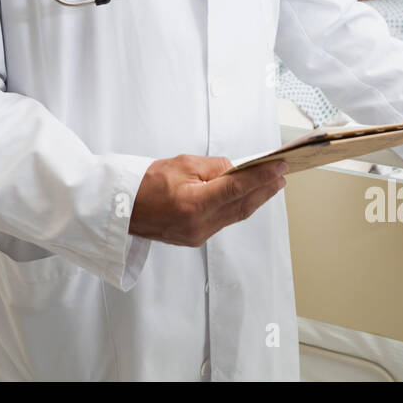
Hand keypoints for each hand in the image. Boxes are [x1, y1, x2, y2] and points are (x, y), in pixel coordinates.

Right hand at [128, 155, 287, 246]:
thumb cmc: (145, 183)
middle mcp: (198, 224)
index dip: (261, 178)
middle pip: (241, 205)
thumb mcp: (182, 164)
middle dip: (264, 189)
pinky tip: (246, 197)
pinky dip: (237, 207)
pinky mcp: (195, 238)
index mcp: (194, 204)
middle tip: (281, 176)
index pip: (237, 188)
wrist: (121, 207)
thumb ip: (215, 167)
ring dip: (254, 199)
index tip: (278, 168)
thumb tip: (237, 170)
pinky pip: (224, 221)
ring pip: (235, 215)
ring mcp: (197, 235)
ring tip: (271, 185)